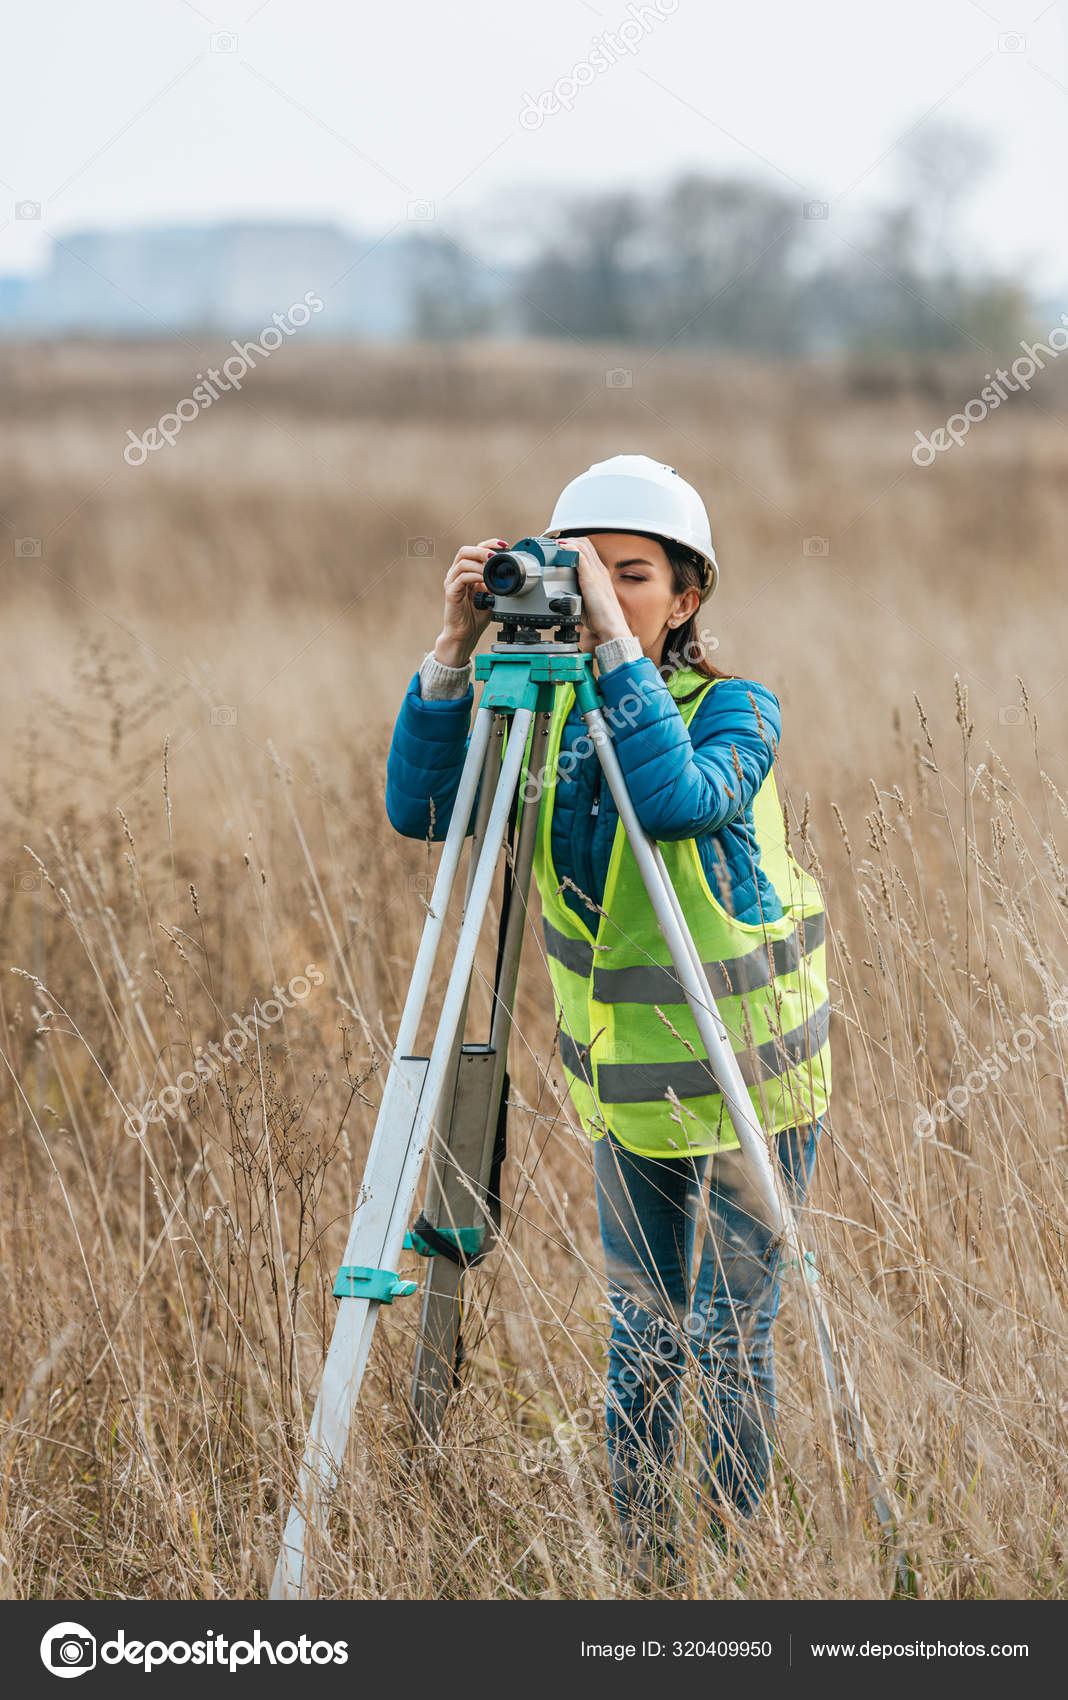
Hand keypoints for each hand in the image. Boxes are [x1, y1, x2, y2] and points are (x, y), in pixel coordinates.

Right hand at [433, 538, 508, 667]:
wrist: (464, 635)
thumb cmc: (475, 617)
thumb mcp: (492, 596)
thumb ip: (496, 583)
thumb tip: (508, 573)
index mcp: (467, 572)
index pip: (475, 549)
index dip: (489, 544)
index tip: (505, 546)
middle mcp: (457, 574)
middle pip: (465, 550)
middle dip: (482, 550)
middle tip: (495, 556)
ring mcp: (452, 582)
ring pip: (463, 561)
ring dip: (479, 563)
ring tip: (491, 569)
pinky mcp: (451, 592)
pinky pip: (461, 578)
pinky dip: (474, 576)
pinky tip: (484, 580)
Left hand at [562, 536, 631, 645]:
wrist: (611, 628)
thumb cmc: (601, 619)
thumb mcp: (586, 603)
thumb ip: (576, 596)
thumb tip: (563, 598)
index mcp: (599, 575)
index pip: (586, 550)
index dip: (572, 545)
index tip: (557, 548)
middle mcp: (600, 570)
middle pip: (584, 543)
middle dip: (567, 540)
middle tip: (551, 544)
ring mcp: (597, 573)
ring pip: (582, 546)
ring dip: (566, 542)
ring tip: (552, 544)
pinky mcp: (592, 579)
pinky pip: (580, 557)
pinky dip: (570, 549)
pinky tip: (561, 548)